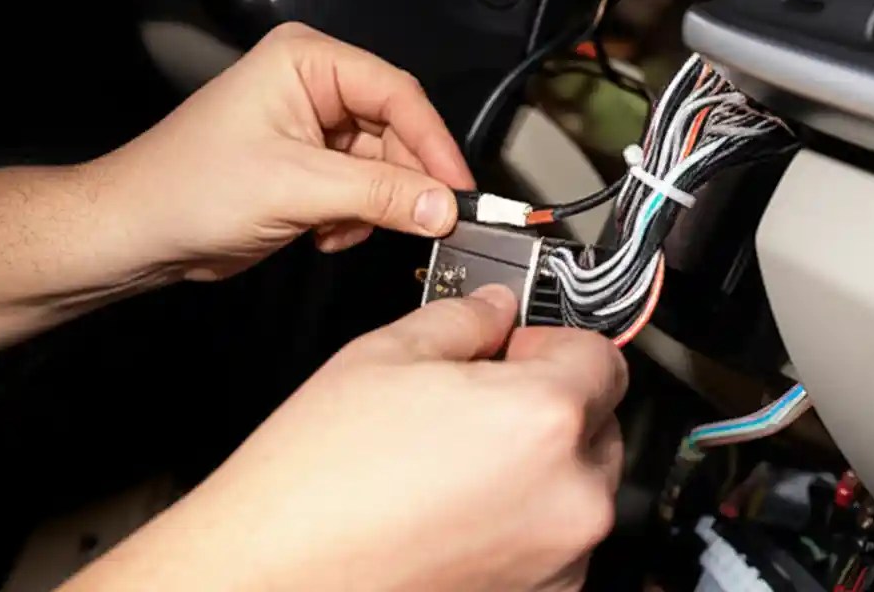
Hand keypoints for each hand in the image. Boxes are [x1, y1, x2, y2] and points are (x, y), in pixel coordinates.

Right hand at [63, 285, 626, 591]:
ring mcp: (562, 559)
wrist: (270, 578)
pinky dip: (525, 522)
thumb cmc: (316, 484)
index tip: (516, 350)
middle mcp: (572, 495)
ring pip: (580, 486)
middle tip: (478, 405)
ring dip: (541, 467)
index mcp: (544, 417)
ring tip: (456, 466)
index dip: (553, 343)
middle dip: (550, 404)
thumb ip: (463, 319)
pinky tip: (456, 511)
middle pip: (598, 421)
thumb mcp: (384, 357)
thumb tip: (495, 309)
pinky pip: (558, 542)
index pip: (603, 356)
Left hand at [94, 22, 474, 280]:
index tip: (459, 188)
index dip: (434, 143)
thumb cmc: (185, 189)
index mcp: (307, 61)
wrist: (135, 234)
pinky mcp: (311, 169)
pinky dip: (355, 220)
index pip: (398, 94)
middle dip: (405, 184)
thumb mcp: (297, 188)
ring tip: (338, 229)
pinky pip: (365, 193)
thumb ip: (381, 196)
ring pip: (385, 169)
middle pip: (398, 133)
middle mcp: (313, 86)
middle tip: (427, 221)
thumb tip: (444, 205)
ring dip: (373, 208)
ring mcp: (313, 129)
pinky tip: (322, 233)